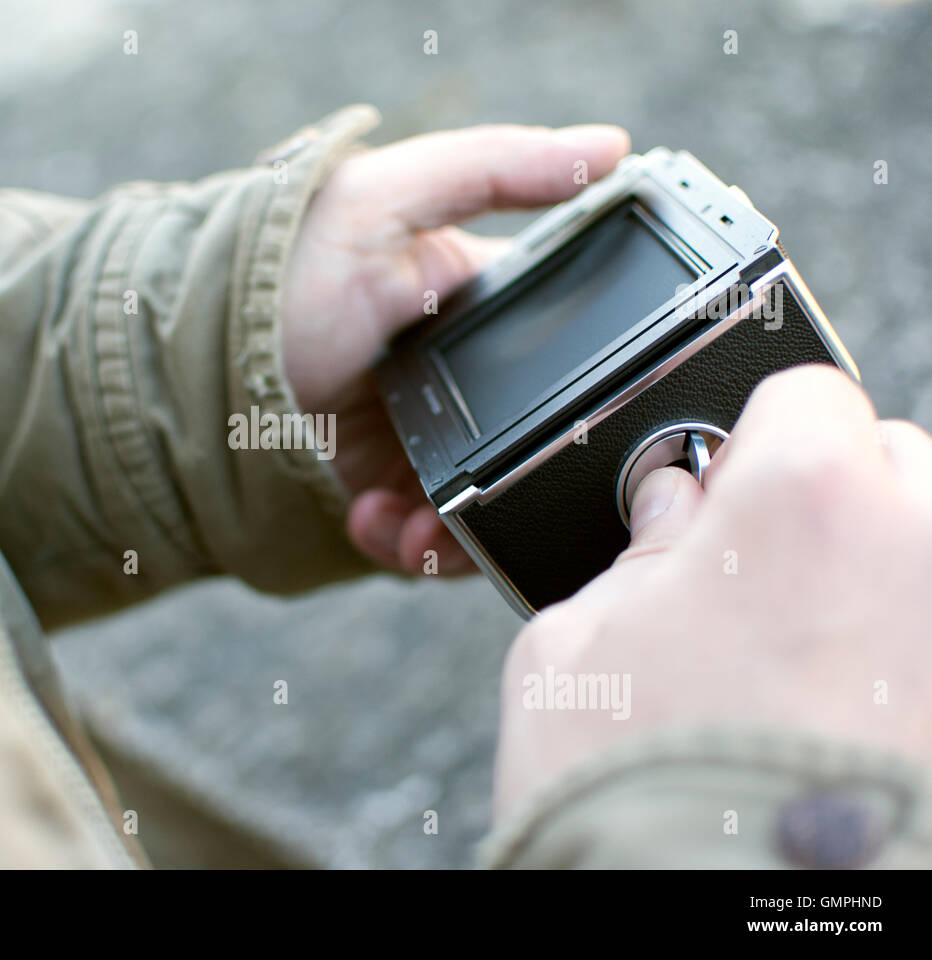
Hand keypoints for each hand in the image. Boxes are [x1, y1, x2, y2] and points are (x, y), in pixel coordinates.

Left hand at [281, 123, 630, 573]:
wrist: (177, 366)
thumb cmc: (276, 267)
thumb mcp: (383, 200)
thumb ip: (492, 167)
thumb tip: (610, 147)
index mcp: (469, 304)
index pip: (555, 348)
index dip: (577, 388)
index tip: (579, 423)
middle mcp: (451, 379)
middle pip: (526, 444)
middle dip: (517, 485)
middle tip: (488, 502)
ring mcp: (411, 441)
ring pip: (481, 505)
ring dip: (460, 533)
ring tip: (420, 535)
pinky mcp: (370, 491)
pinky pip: (420, 536)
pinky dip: (408, 547)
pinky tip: (375, 528)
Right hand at [494, 365, 931, 814]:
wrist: (716, 928)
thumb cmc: (629, 793)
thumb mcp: (575, 642)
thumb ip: (640, 550)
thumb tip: (675, 506)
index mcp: (805, 496)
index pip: (807, 391)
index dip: (751, 446)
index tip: (724, 496)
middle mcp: (923, 546)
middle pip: (894, 462)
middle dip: (828, 506)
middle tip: (755, 590)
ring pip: (931, 550)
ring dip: (879, 578)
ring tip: (804, 666)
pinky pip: (930, 633)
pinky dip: (900, 653)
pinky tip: (842, 713)